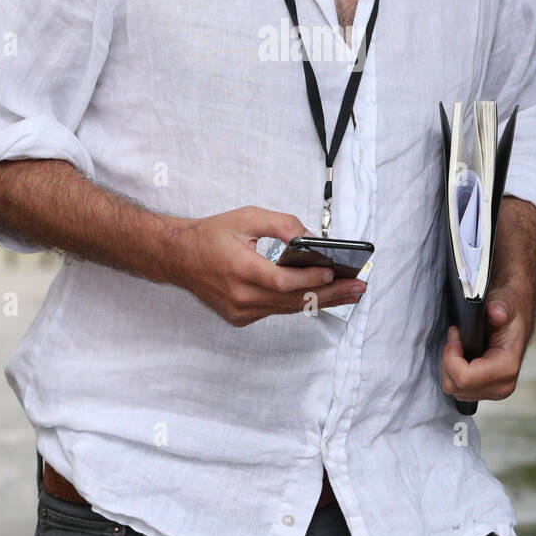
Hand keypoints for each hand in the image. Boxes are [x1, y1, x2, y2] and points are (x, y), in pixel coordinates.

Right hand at [166, 205, 366, 326]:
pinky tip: (320, 295)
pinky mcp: (240, 317)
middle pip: (292, 300)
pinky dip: (297, 301)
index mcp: (239, 269)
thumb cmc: (211, 235)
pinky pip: (275, 310)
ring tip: (349, 293)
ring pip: (287, 308)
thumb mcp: (246, 217)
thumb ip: (281, 224)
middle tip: (357, 288)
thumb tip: (311, 238)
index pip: (281, 281)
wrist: (178, 257)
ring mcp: (240, 311)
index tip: (334, 272)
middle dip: (330, 294)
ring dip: (320, 300)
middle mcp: (240, 296)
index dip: (309, 279)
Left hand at [440, 275, 535, 402]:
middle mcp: (502, 385)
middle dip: (449, 360)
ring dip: (450, 366)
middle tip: (456, 338)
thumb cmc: (510, 311)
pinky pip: (459, 389)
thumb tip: (497, 313)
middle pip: (456, 386)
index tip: (455, 335)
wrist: (517, 317)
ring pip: (455, 389)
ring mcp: (495, 391)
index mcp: (506, 367)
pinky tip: (463, 355)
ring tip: (460, 345)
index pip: (463, 378)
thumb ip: (500, 308)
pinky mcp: (487, 390)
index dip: (451, 356)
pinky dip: (455, 372)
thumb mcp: (505, 303)